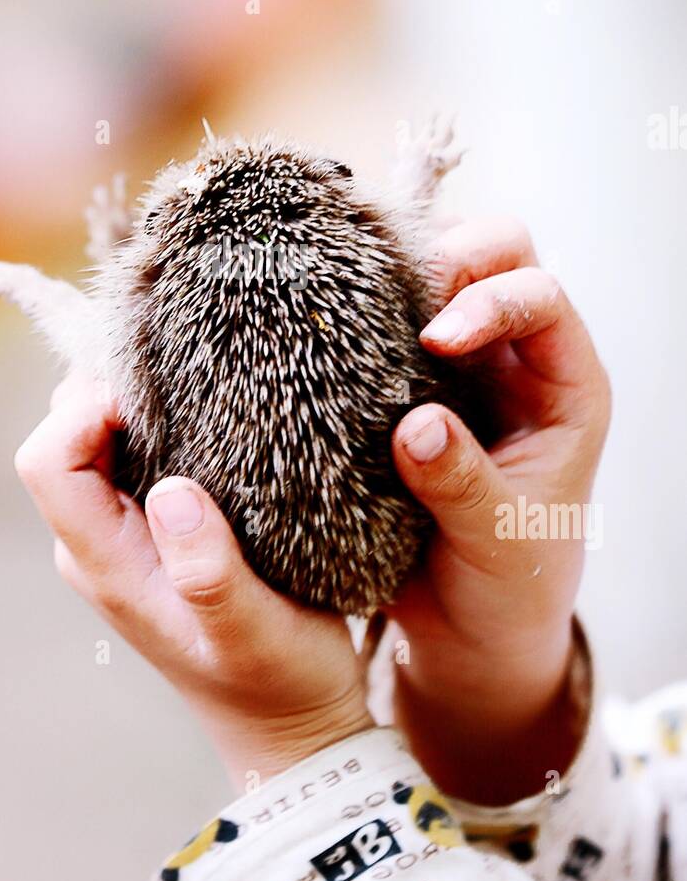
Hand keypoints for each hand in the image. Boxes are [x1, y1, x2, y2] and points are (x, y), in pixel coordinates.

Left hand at [13, 377, 371, 790]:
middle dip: (109, 392)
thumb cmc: (279, 683)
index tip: (161, 392)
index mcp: (105, 563)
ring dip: (135, 405)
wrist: (294, 730)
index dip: (87, 409)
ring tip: (201, 389)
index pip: (49, 460)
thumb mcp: (254, 631)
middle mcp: (97, 545)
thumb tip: (172, 493)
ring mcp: (122, 538)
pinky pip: (132, 456)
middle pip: (63, 435)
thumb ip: (208, 572)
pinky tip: (212, 417)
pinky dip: (159, 424)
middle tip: (186, 376)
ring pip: (96, 440)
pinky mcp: (155, 533)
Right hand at [389, 217, 610, 803]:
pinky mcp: (402, 380)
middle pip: (494, 252)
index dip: (490, 299)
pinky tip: (315, 329)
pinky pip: (380, 318)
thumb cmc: (511, 586)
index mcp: (565, 385)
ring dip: (391, 273)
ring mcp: (457, 362)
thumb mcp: (500, 542)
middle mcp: (514, 357)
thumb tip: (417, 426)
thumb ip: (465, 485)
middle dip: (443, 255)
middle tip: (385, 295)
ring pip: (431, 270)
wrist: (470, 627)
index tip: (436, 339)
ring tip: (343, 302)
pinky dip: (352, 311)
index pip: (540, 298)